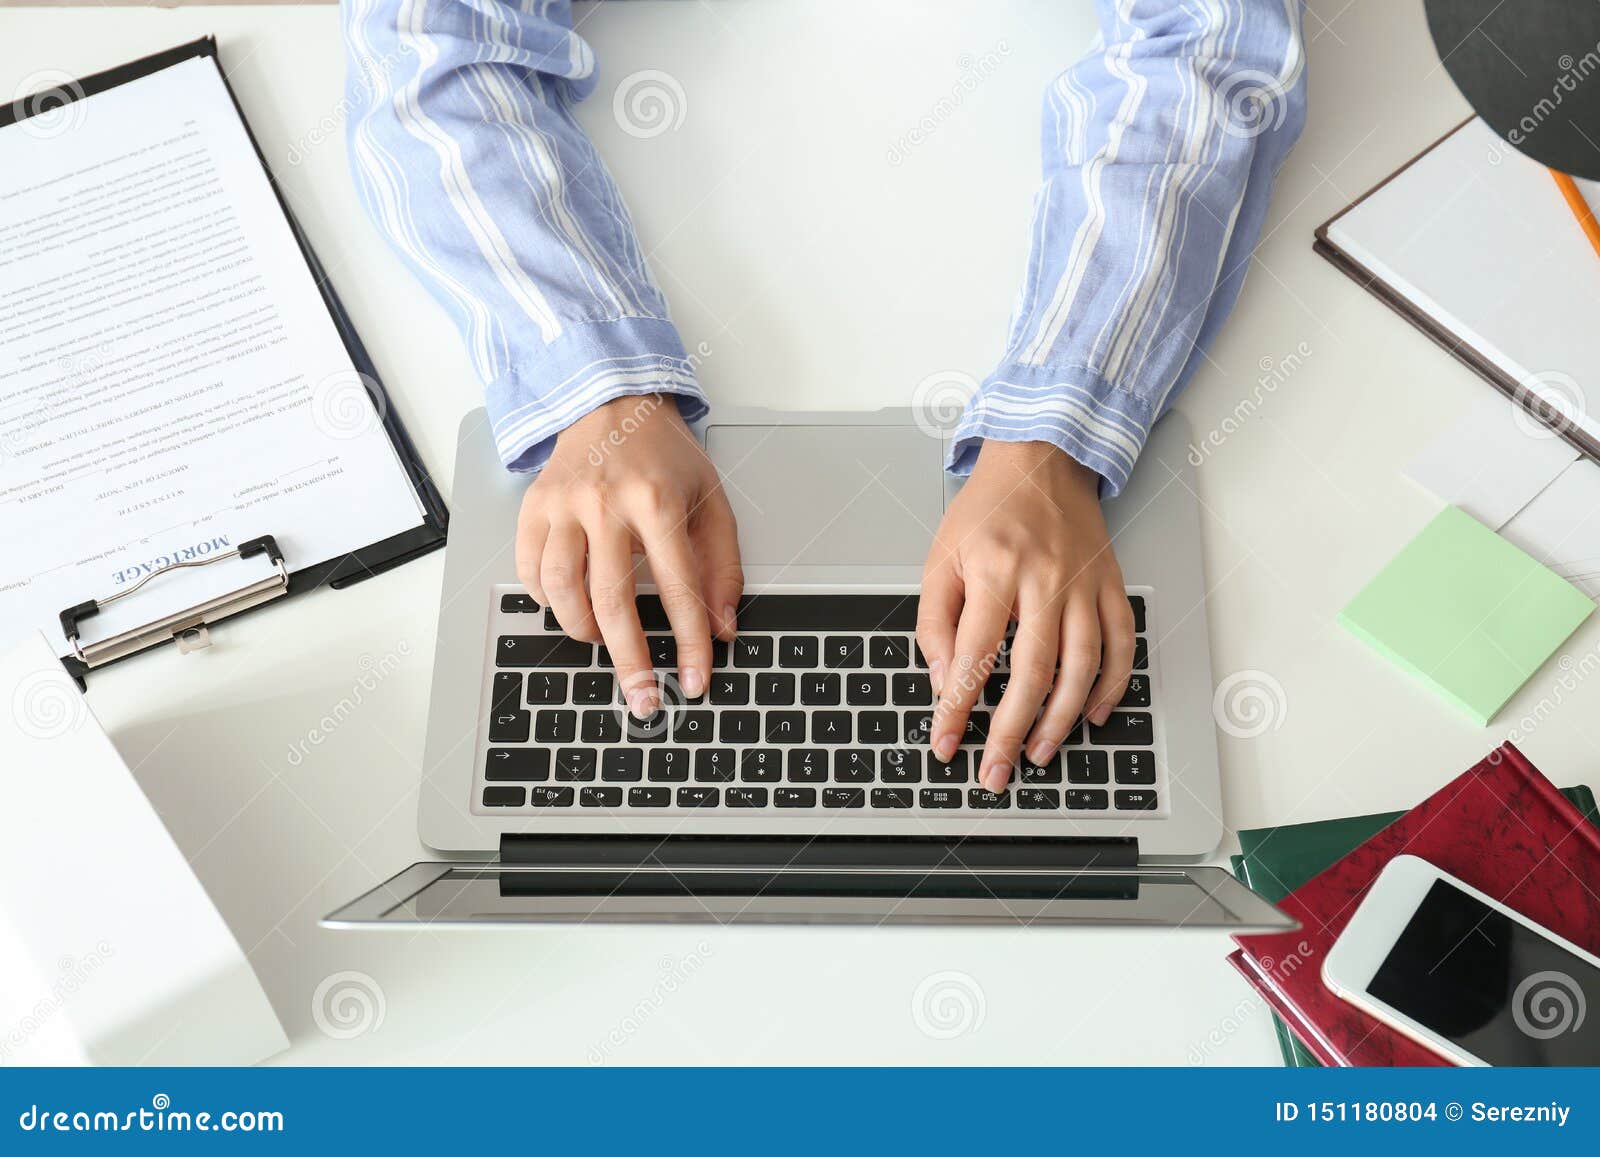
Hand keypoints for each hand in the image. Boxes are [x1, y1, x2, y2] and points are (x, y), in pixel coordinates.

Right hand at [516, 395, 742, 715]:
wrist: (613, 404)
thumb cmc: (665, 458)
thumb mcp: (711, 502)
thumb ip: (721, 567)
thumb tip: (721, 629)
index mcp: (660, 501)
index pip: (679, 588)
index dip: (689, 642)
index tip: (695, 680)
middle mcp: (607, 503)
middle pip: (613, 599)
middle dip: (630, 660)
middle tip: (642, 698)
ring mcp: (565, 504)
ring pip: (562, 588)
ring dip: (583, 630)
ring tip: (603, 641)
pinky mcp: (534, 505)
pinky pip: (530, 568)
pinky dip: (546, 599)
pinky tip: (567, 605)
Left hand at [916, 441, 1134, 793]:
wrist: (1042, 459)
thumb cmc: (987, 511)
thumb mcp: (941, 557)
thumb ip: (936, 621)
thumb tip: (942, 680)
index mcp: (995, 570)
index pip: (973, 655)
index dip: (956, 707)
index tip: (946, 744)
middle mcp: (1045, 579)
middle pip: (1032, 672)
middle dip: (1011, 731)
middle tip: (996, 772)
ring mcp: (1084, 584)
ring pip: (1082, 666)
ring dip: (1061, 719)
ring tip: (1039, 753)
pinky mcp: (1110, 585)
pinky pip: (1121, 644)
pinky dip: (1112, 685)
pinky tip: (1094, 715)